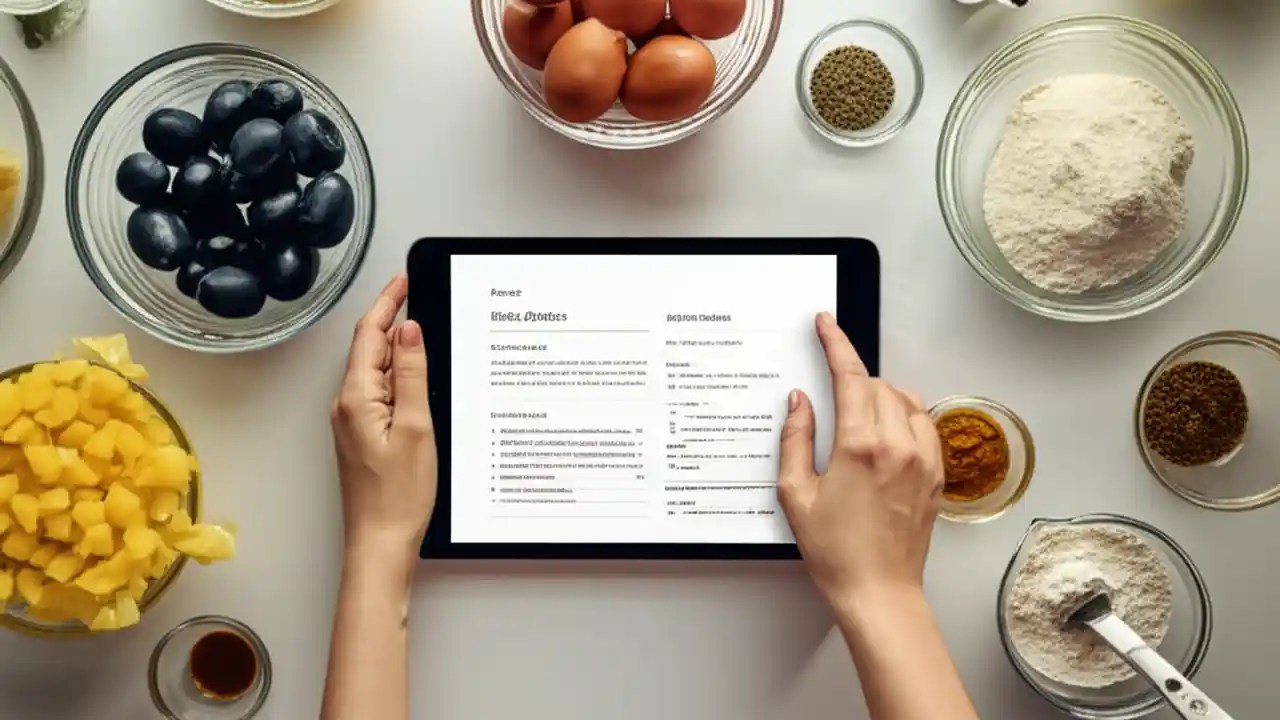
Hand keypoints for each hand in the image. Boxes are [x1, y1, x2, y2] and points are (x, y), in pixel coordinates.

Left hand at [330, 274, 436, 564]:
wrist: (380, 544)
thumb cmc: (397, 497)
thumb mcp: (416, 427)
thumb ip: (411, 375)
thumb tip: (409, 331)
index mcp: (356, 398)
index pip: (370, 334)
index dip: (388, 302)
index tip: (403, 279)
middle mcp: (347, 405)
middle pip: (370, 348)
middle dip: (393, 318)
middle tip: (418, 293)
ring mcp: (354, 422)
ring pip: (376, 371)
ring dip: (399, 348)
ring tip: (426, 331)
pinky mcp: (364, 436)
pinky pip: (380, 394)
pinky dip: (400, 378)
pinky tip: (420, 379)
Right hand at [777, 312, 943, 610]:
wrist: (878, 592)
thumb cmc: (836, 552)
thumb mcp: (796, 495)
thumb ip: (795, 439)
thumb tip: (798, 402)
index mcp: (861, 447)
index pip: (850, 376)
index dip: (836, 343)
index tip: (826, 324)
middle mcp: (899, 447)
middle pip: (877, 385)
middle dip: (852, 378)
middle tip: (830, 392)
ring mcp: (923, 460)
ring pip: (906, 400)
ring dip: (881, 395)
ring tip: (857, 415)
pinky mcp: (936, 476)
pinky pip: (925, 426)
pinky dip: (906, 417)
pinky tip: (887, 435)